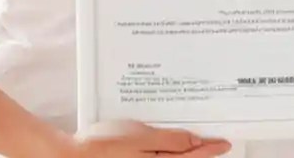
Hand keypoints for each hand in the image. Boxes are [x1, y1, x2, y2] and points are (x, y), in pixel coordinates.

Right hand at [65, 120, 230, 156]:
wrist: (68, 157)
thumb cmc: (100, 147)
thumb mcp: (140, 137)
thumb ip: (170, 141)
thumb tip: (194, 143)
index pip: (193, 157)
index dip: (211, 149)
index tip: (224, 144)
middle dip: (199, 153)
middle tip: (214, 144)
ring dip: (182, 154)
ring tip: (194, 145)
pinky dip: (166, 155)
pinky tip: (167, 149)